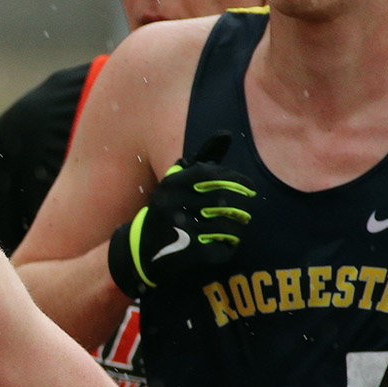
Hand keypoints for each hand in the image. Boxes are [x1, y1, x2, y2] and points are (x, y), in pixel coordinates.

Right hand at [107, 133, 254, 297]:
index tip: (249, 190)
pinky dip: (227, 248)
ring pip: (229, 227)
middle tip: (246, 214)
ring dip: (237, 230)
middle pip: (227, 202)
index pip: (217, 176)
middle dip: (243, 208)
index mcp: (172, 183)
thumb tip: (226, 134)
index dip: (240, 183)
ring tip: (235, 231)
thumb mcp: (176, 184)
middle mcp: (174, 203)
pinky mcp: (187, 253)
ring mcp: (180, 229)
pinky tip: (223, 246)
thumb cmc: (165, 212)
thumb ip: (202, 161)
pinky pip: (223, 249)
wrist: (138, 252)